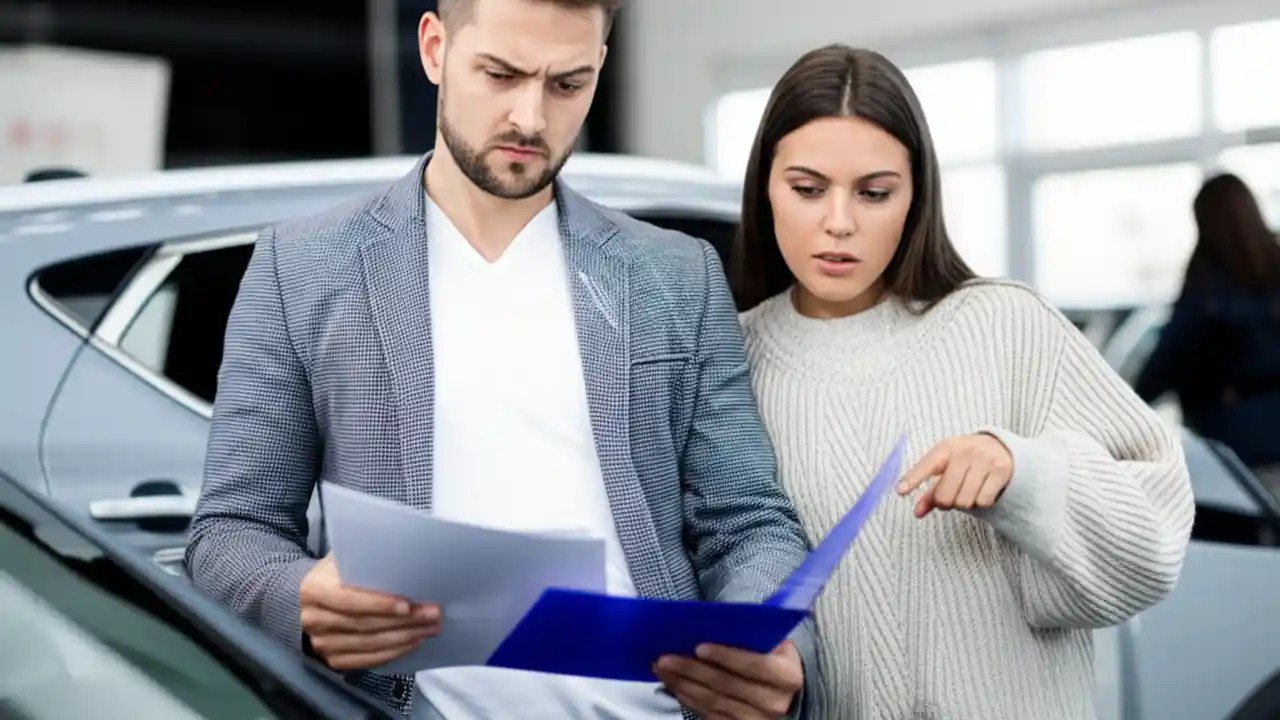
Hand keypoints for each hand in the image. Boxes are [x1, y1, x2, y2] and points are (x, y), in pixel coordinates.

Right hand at [299, 554, 441, 670]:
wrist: (312, 597)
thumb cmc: (337, 572)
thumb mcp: (344, 558)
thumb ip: (364, 559)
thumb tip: (405, 555)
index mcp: (315, 589)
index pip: (348, 601)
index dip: (378, 605)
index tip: (407, 605)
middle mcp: (314, 619)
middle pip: (364, 624)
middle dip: (403, 621)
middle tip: (433, 614)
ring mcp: (323, 643)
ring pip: (369, 644)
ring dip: (405, 637)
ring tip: (430, 627)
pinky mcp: (333, 659)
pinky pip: (367, 660)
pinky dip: (393, 652)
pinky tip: (413, 642)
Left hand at [653, 640, 801, 719]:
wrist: (782, 689)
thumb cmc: (771, 656)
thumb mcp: (770, 641)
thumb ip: (748, 633)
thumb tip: (710, 622)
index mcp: (786, 675)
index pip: (754, 665)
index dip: (725, 656)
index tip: (699, 647)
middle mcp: (774, 703)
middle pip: (726, 685)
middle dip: (691, 670)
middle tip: (665, 657)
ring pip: (712, 701)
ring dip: (682, 684)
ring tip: (662, 668)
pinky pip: (708, 714)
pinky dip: (687, 698)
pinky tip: (673, 684)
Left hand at [897, 434, 1013, 517]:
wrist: (1001, 447)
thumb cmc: (965, 461)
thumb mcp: (946, 467)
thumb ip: (931, 491)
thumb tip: (917, 512)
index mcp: (946, 448)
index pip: (927, 465)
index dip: (913, 478)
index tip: (900, 491)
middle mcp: (965, 452)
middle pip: (946, 494)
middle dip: (945, 503)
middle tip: (950, 499)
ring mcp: (984, 460)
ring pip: (965, 501)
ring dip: (964, 503)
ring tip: (967, 492)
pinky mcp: (1001, 470)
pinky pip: (984, 501)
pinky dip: (981, 502)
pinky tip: (982, 491)